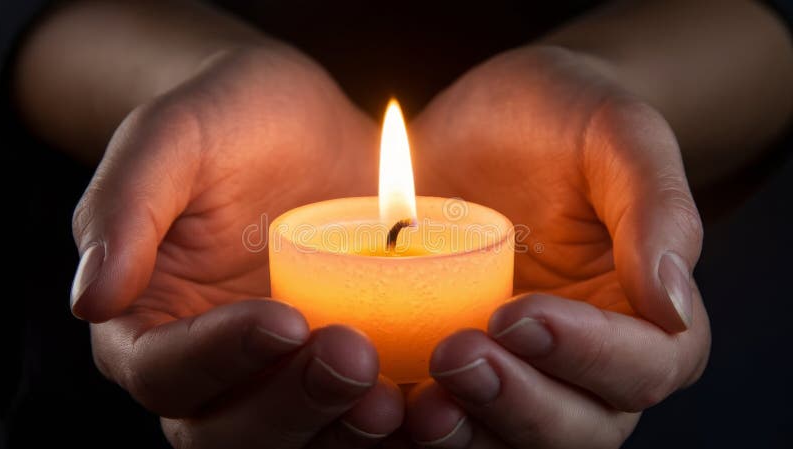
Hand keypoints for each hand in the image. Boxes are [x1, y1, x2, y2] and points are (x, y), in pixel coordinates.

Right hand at [70, 45, 403, 447]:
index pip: (163, 370)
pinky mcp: (335, 373)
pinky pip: (351, 420)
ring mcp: (276, 376)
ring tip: (393, 397)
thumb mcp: (170, 136)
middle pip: (228, 431)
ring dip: (340, 433)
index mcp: (148, 321)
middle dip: (290, 406)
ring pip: (293, 442)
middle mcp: (209, 368)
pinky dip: (387, 427)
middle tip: (352, 355)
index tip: (284, 320)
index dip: (219, 358)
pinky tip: (426, 398)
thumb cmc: (227, 119)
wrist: (304, 126)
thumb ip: (125, 208)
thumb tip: (91, 299)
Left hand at [407, 46, 710, 446]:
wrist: (486, 122)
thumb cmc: (563, 116)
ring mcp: (517, 370)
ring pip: (508, 439)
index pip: (645, 365)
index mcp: (643, 313)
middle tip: (457, 354)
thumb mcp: (616, 134)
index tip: (519, 312)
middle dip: (519, 402)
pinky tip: (377, 398)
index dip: (588, 355)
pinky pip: (444, 417)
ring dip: (465, 433)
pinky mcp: (452, 368)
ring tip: (416, 399)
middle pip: (577, 427)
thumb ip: (657, 210)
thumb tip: (672, 307)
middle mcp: (585, 361)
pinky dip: (411, 423)